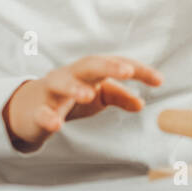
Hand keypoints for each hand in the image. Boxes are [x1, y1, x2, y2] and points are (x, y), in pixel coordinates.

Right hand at [3, 55, 162, 151]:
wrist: (32, 107)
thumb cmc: (73, 95)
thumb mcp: (100, 94)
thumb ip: (120, 96)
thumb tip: (141, 103)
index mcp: (91, 70)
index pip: (116, 65)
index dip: (138, 70)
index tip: (159, 80)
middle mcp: (72, 75)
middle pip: (89, 65)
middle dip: (108, 66)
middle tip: (126, 72)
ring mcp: (52, 91)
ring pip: (61, 83)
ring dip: (74, 87)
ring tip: (88, 95)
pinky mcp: (38, 110)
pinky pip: (41, 112)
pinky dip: (47, 117)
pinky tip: (55, 125)